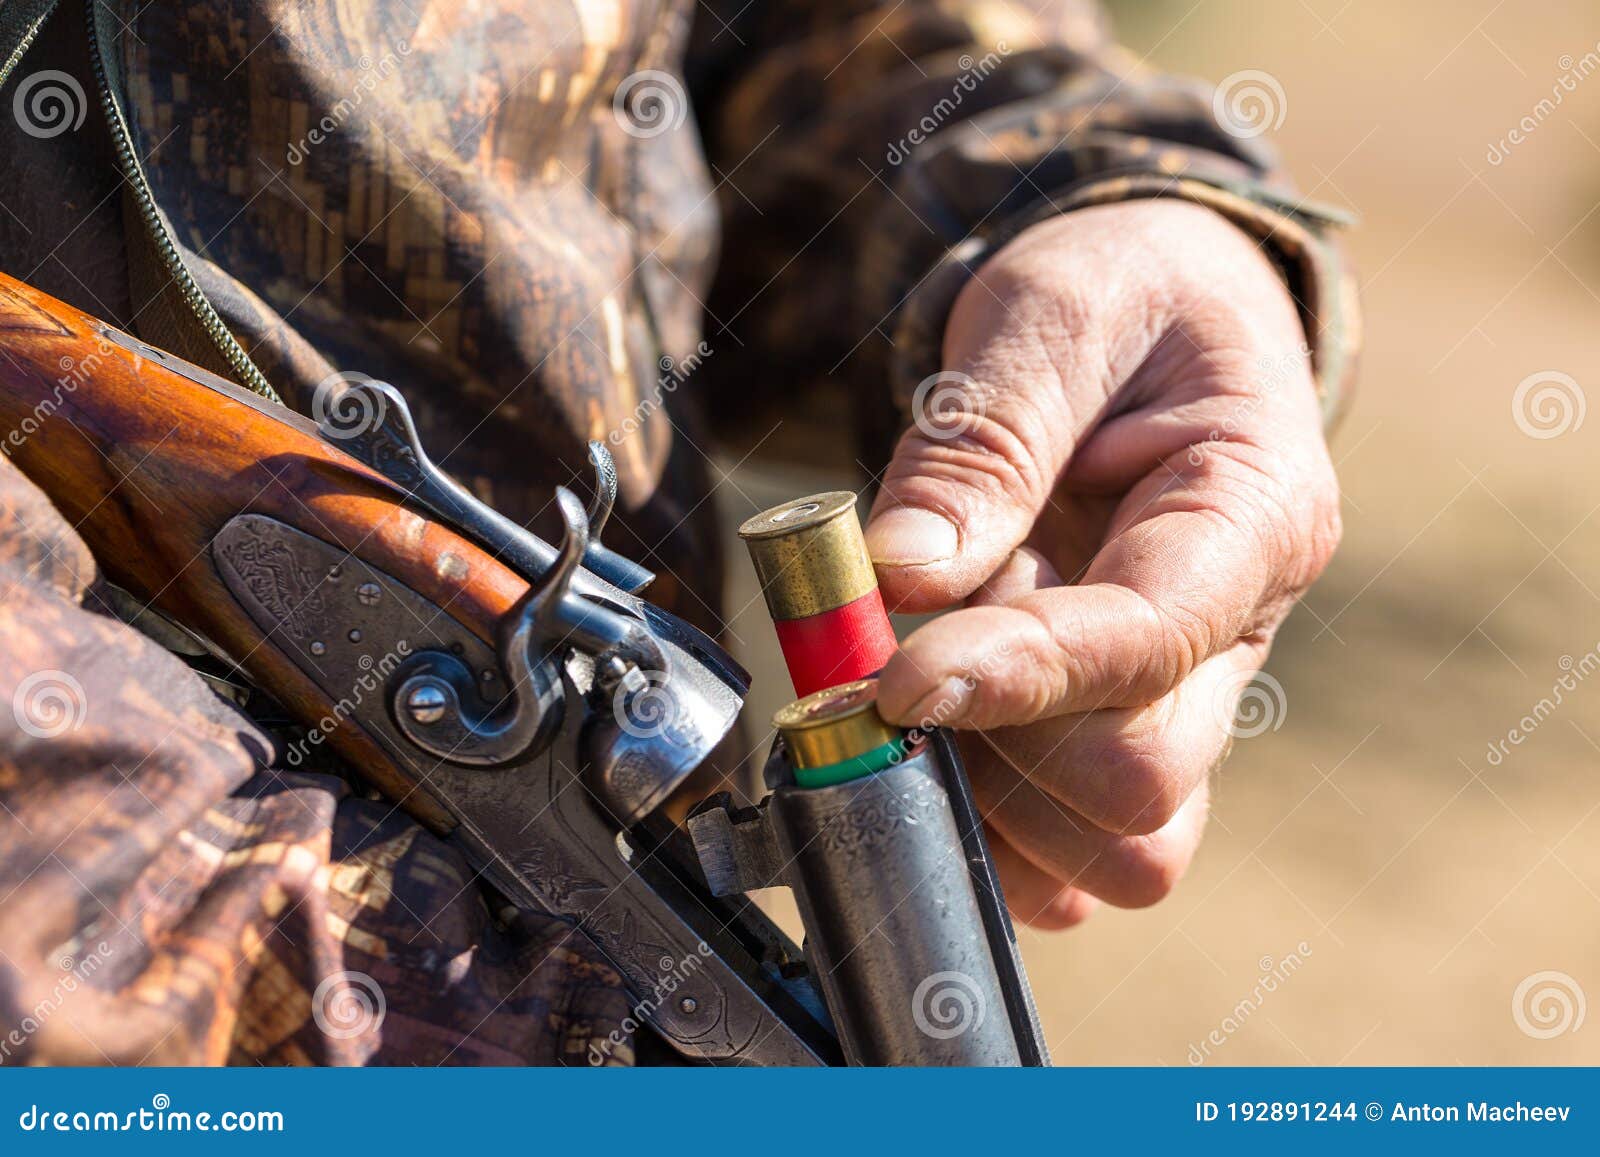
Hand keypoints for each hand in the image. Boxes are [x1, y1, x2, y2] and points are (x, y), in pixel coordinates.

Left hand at [864, 200, 1340, 928]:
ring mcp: (1189, 692)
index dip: (1015, 675)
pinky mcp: (1131, 724)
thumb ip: (978, 447)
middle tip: (908, 642)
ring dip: (990, 792)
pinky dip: (997, 832)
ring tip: (932, 664)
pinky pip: (1083, 851)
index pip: (1146, 640)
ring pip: (1119, 844)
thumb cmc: (1114, 291)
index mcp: (1255, 510)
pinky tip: (934, 741)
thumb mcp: (1044, 316)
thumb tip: (902, 579)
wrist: (1154, 305)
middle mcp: (1238, 626)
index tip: (891, 679)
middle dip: (995, 738)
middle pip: (1139, 780)